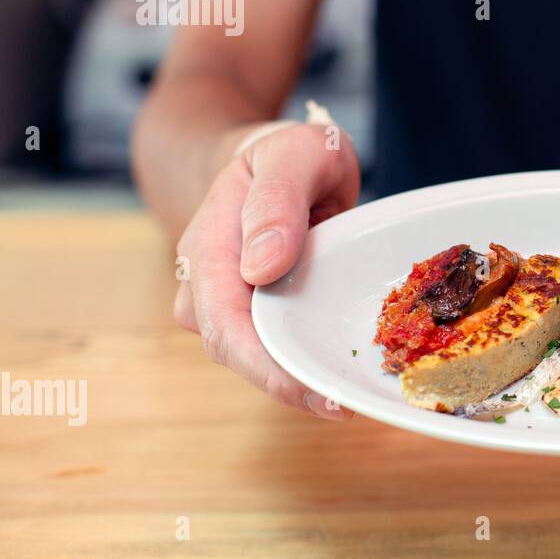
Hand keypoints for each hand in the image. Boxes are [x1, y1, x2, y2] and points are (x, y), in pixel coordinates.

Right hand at [173, 123, 360, 416]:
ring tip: (354, 394)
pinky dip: (308, 360)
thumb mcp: (294, 154)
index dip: (271, 369)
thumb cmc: (286, 156)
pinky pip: (277, 346)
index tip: (324, 394)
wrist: (271, 159)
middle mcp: (205, 287)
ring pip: (257, 357)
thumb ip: (278, 200)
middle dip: (292, 386)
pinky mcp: (255, 317)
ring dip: (300, 379)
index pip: (228, 325)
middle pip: (240, 354)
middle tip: (349, 404)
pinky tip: (345, 373)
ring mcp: (226, 305)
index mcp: (209, 247)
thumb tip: (260, 270)